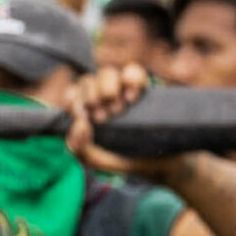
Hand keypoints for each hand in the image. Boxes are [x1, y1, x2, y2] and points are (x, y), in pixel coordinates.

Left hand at [66, 61, 184, 181]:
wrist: (162, 165)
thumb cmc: (126, 161)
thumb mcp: (95, 160)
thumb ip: (78, 146)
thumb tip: (80, 122)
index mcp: (88, 112)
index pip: (72, 93)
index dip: (74, 100)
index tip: (84, 115)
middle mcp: (103, 98)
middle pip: (87, 80)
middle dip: (91, 97)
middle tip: (104, 117)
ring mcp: (123, 91)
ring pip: (107, 72)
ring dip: (107, 87)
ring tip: (119, 109)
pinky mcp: (144, 88)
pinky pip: (133, 70)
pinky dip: (130, 79)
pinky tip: (133, 97)